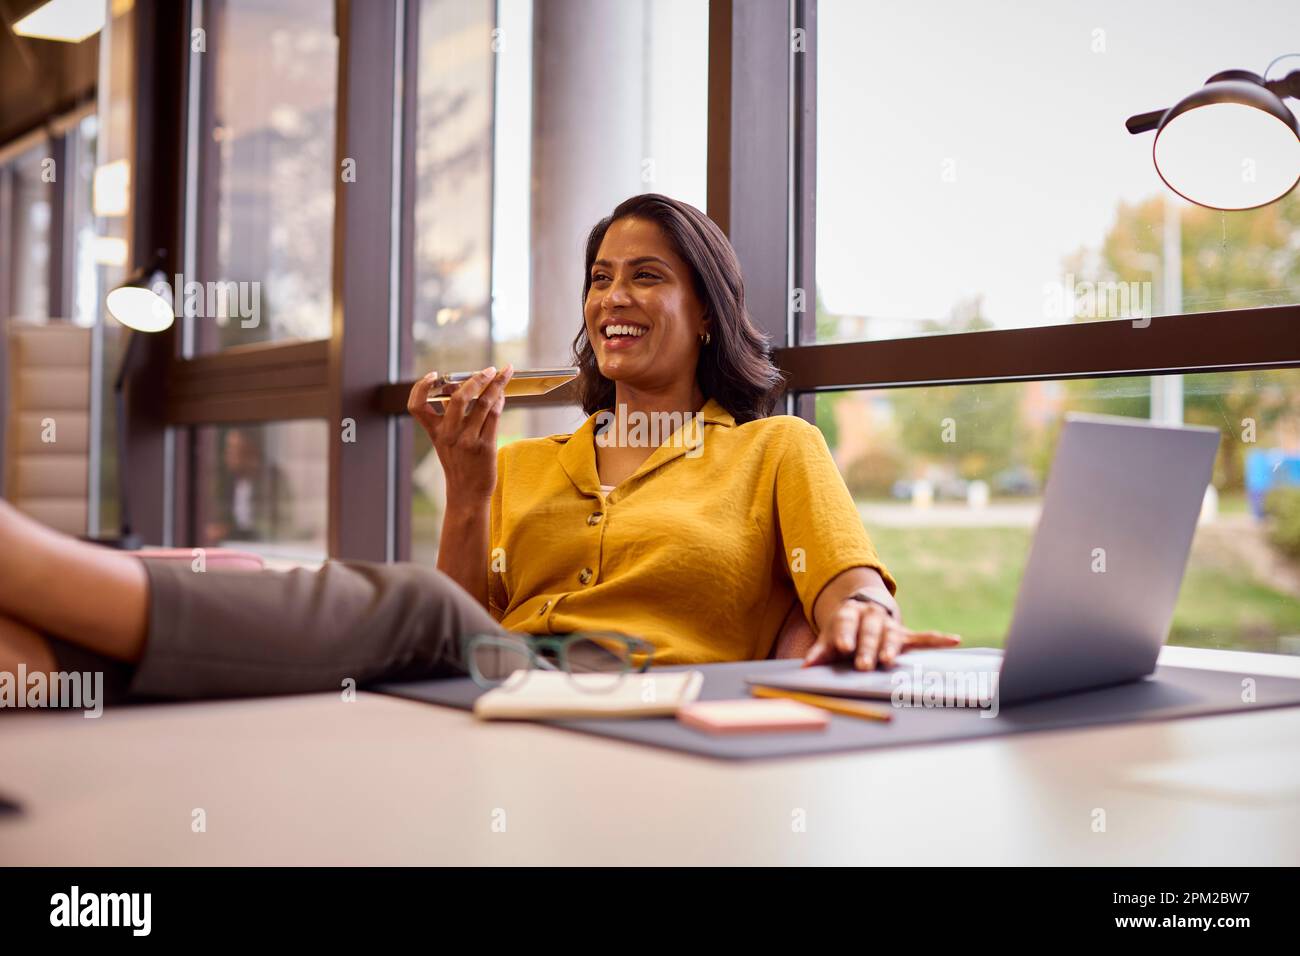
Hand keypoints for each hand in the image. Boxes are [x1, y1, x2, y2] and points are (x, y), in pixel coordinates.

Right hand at [407, 364, 513, 504]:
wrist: (467, 493)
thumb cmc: (458, 464)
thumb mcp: (445, 441)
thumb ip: (451, 416)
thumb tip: (463, 388)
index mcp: (435, 432)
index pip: (416, 406)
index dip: (421, 387)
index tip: (433, 375)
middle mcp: (449, 435)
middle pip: (458, 398)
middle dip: (476, 379)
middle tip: (489, 369)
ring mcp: (467, 440)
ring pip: (483, 404)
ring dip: (496, 385)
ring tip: (506, 373)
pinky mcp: (485, 446)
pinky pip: (494, 416)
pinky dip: (499, 401)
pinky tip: (503, 395)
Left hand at [802, 599, 960, 670]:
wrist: (862, 611)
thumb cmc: (843, 630)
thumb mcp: (829, 636)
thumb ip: (820, 651)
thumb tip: (806, 667)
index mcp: (849, 614)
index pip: (846, 623)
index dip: (844, 635)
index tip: (842, 647)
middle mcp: (871, 616)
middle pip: (869, 632)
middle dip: (867, 648)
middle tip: (863, 665)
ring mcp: (889, 625)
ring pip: (891, 636)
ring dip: (890, 648)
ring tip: (889, 660)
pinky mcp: (905, 635)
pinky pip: (922, 637)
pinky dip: (938, 639)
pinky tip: (954, 640)